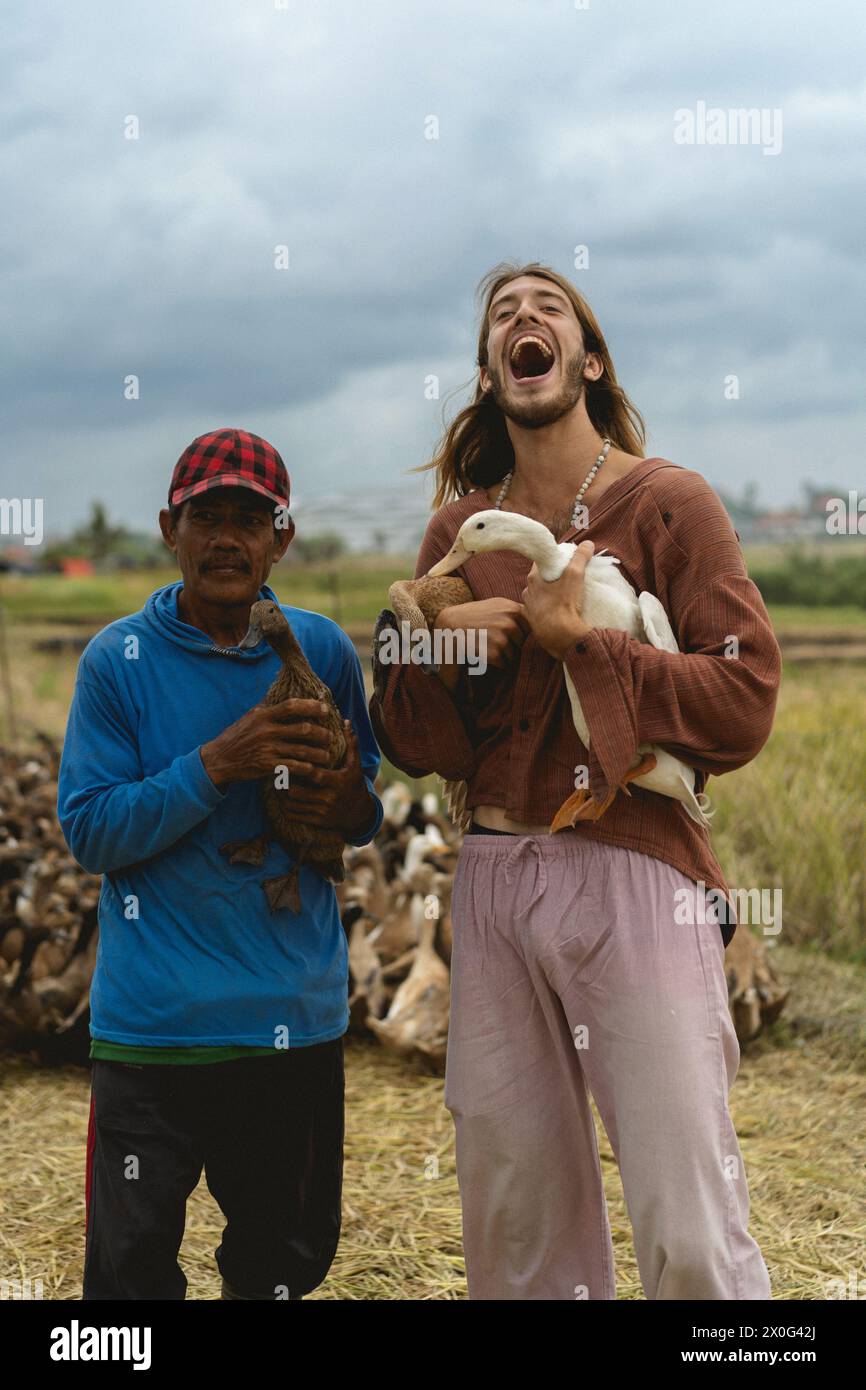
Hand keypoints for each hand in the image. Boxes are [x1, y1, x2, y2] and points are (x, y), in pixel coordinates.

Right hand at [200, 697, 333, 790]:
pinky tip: (313, 769)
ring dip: (319, 754)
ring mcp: (268, 749)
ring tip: (328, 756)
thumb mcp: (249, 717)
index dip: (311, 706)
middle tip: (330, 737)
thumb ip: (267, 708)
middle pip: (303, 729)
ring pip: (302, 750)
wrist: (219, 760)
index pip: (292, 706)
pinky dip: (306, 768)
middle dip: (321, 733)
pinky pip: (293, 767)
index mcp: (263, 715)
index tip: (325, 708)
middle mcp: (266, 731)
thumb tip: (283, 693)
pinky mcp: (267, 766)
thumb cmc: (236, 736)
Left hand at [276, 722, 374, 832]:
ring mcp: (322, 812)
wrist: (360, 814)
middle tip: (277, 773)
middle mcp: (329, 798)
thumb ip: (351, 744)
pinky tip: (283, 799)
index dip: (298, 767)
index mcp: (337, 781)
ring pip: (292, 804)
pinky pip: (294, 816)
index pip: (313, 774)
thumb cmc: (354, 784)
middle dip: (285, 783)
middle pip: (296, 791)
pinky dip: (285, 807)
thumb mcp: (355, 765)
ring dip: (282, 795)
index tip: (288, 759)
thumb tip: (347, 721)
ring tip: (277, 785)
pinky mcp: (317, 821)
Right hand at [434, 598, 529, 671]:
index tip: (507, 633)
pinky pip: (504, 664)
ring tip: (486, 645)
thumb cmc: (474, 616)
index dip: (520, 634)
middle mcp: (510, 621)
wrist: (449, 625)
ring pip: (514, 655)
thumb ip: (516, 611)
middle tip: (492, 640)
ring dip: (503, 656)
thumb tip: (538, 619)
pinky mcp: (495, 652)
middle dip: (512, 645)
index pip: (530, 628)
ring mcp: (502, 637)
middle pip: (523, 643)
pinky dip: (495, 664)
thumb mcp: (496, 605)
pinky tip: (483, 654)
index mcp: (513, 608)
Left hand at [520, 541, 593, 659]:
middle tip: (567, 579)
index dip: (552, 560)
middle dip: (552, 577)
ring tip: (564, 597)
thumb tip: (587, 544)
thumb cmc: (565, 603)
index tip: (564, 562)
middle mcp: (527, 591)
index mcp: (533, 578)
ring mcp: (529, 608)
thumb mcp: (575, 575)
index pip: (541, 562)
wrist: (560, 636)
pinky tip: (558, 611)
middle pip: (540, 579)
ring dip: (549, 594)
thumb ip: (580, 557)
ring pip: (539, 596)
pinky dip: (548, 609)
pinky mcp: (533, 623)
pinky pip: (540, 611)